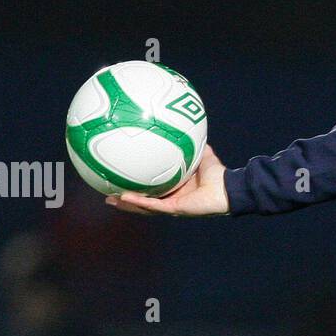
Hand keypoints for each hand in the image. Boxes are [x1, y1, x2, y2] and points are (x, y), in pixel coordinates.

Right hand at [105, 143, 229, 215]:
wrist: (227, 188)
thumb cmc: (218, 174)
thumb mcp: (202, 154)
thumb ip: (194, 144)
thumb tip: (186, 127)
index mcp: (176, 189)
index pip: (152, 189)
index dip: (137, 186)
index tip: (122, 178)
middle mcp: (172, 199)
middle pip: (143, 201)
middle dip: (126, 198)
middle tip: (108, 192)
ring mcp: (172, 205)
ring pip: (144, 207)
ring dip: (127, 205)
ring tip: (109, 199)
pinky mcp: (175, 208)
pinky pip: (153, 205)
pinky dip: (138, 202)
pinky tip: (123, 197)